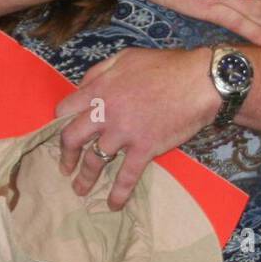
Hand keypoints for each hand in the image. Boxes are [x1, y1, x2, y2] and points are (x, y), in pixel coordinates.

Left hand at [55, 48, 220, 209]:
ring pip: (94, 161)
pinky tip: (113, 204)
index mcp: (100, 89)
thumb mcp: (125, 57)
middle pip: (71, 138)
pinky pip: (126, 176)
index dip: (61, 122)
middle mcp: (106, 113)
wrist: (199, 80)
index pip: (65, 109)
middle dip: (66, 155)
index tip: (64, 131)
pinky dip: (118, 193)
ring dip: (85, 178)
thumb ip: (100, 71)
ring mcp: (124, 133)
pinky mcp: (145, 148)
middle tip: (65, 167)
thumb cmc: (165, 66)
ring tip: (80, 190)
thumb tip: (82, 88)